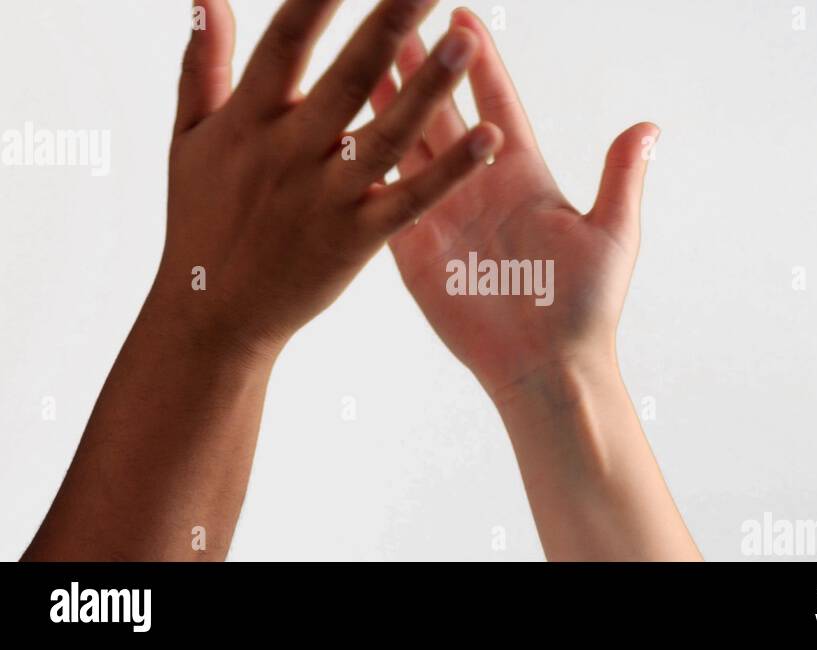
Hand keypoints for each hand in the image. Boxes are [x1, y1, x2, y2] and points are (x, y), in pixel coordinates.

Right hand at [158, 0, 502, 356]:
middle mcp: (289, 151)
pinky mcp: (356, 239)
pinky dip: (450, 173)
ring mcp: (326, 196)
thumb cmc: (200, 219)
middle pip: (348, 76)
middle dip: (390, 23)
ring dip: (428, 90)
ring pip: (387, 134)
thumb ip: (202, 64)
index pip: (288, 38)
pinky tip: (487, 140)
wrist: (211, 313)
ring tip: (463, 42)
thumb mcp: (189, 137)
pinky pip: (410, 200)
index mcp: (247, 118)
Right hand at [371, 8, 657, 396]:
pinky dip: (363, 167)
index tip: (463, 16)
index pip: (496, 102)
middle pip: (442, 112)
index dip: (480, 61)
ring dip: (384, 104)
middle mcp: (477, 186)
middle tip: (396, 23)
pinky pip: (386, 199)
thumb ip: (621, 176)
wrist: (546, 365)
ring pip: (406, 147)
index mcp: (523, 174)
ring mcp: (441, 214)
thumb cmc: (584, 305)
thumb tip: (647, 126)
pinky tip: (336, 134)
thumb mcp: (611, 234)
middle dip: (421, 66)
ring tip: (358, 62)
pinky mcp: (413, 249)